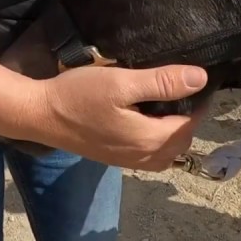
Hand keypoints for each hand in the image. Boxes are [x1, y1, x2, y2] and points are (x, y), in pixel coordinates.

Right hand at [17, 63, 208, 170]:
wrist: (40, 114)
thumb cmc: (80, 95)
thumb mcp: (122, 82)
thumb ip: (162, 83)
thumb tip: (200, 79)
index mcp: (149, 139)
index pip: (190, 125)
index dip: (198, 103)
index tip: (197, 81)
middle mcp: (142, 157)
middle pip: (181, 142)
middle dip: (188, 119)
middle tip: (182, 89)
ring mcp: (127, 161)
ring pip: (166, 153)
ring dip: (173, 132)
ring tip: (167, 104)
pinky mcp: (115, 158)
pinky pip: (149, 155)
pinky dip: (158, 141)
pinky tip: (147, 119)